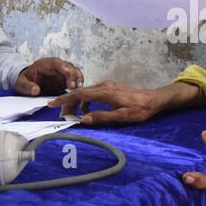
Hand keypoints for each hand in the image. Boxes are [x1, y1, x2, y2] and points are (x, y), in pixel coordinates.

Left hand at [15, 57, 83, 95]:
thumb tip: (35, 91)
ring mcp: (63, 72)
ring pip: (75, 72)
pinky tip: (79, 91)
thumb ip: (27, 86)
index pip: (56, 63)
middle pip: (69, 66)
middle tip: (74, 87)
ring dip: (78, 79)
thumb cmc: (25, 80)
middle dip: (73, 75)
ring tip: (79, 89)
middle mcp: (57, 65)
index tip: (67, 73)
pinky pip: (75, 79)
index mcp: (45, 63)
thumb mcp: (21, 83)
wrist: (29, 82)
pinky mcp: (67, 79)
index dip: (63, 68)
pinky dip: (78, 84)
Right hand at [47, 80, 164, 124]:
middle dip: (67, 102)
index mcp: (106, 93)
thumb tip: (84, 120)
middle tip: (62, 115)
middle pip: (80, 92)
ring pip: (85, 92)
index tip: (52, 104)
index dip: (64, 99)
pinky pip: (92, 93)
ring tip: (73, 116)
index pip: (80, 94)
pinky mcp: (110, 87)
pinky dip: (86, 101)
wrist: (154, 99)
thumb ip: (102, 117)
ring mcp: (107, 85)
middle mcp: (104, 86)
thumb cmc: (140, 110)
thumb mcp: (122, 117)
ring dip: (76, 102)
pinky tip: (88, 111)